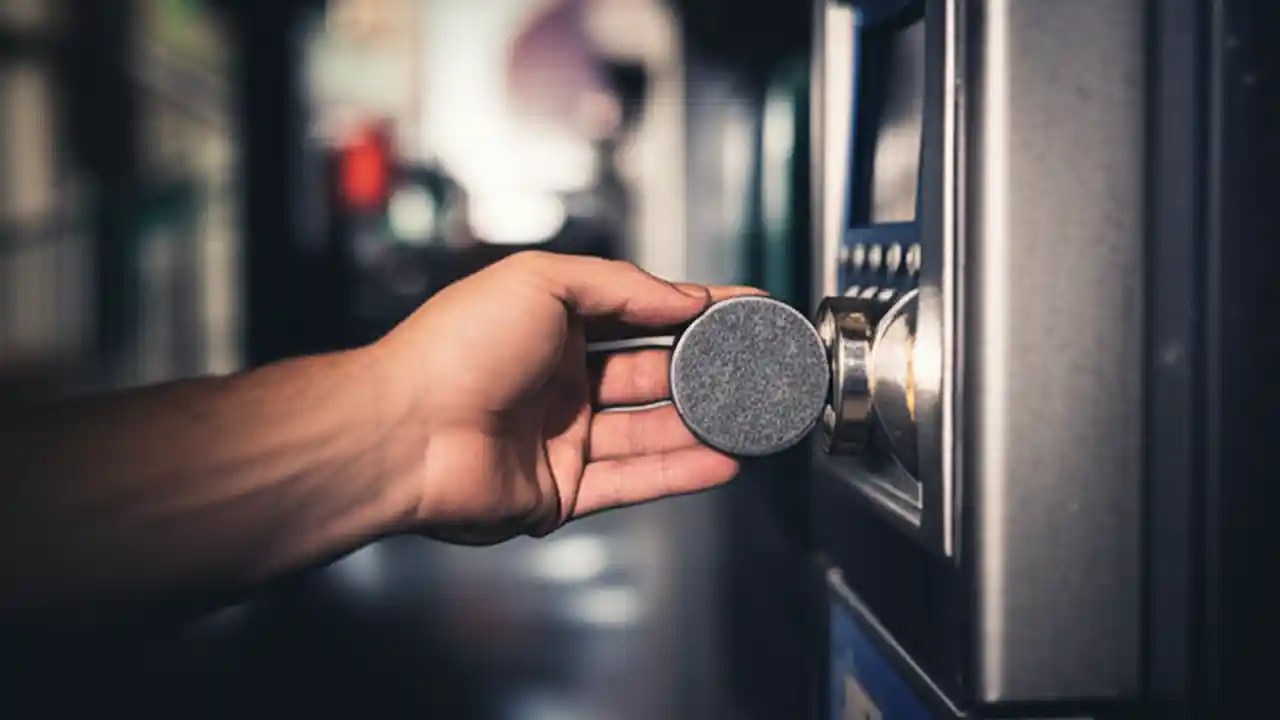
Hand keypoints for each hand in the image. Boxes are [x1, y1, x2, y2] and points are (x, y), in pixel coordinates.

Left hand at [372, 251, 760, 543]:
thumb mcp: (541, 282)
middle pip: (650, 374)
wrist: (404, 432)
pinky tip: (722, 462)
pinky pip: (633, 480)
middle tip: (757, 369)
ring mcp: (562, 437)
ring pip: (648, 431)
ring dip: (700, 425)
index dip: (692, 311)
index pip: (639, 313)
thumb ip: (620, 285)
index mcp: (551, 325)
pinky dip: (679, 472)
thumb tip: (684, 298)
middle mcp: (559, 381)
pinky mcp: (562, 490)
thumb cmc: (455, 348)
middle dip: (704, 371)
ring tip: (751, 419)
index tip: (744, 309)